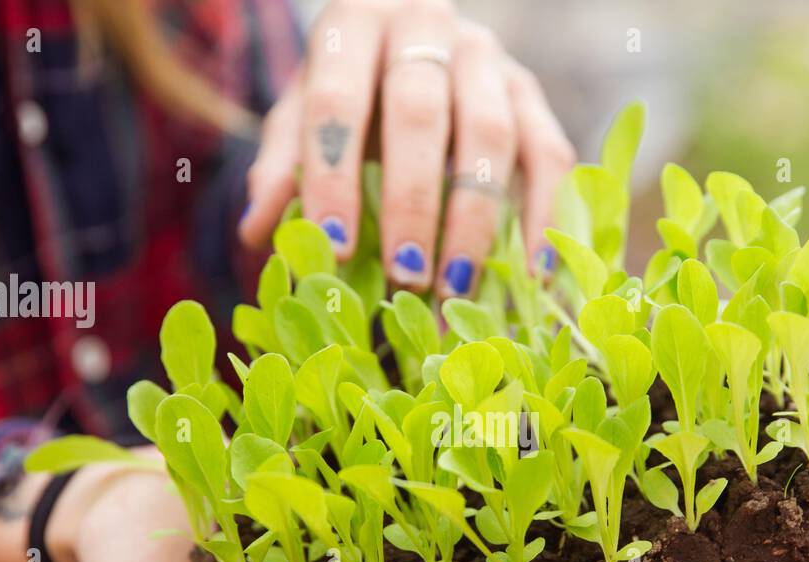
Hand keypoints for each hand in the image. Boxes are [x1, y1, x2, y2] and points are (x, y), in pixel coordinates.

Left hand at [239, 0, 575, 296]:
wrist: (415, 44)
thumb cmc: (350, 91)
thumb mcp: (302, 115)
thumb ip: (283, 165)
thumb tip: (258, 229)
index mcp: (354, 26)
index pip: (337, 101)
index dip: (334, 176)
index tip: (336, 249)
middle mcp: (426, 27)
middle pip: (420, 115)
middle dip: (412, 204)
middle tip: (403, 278)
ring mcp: (487, 59)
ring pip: (490, 134)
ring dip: (474, 220)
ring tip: (455, 289)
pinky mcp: (532, 94)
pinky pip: (549, 152)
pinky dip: (544, 215)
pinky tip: (530, 273)